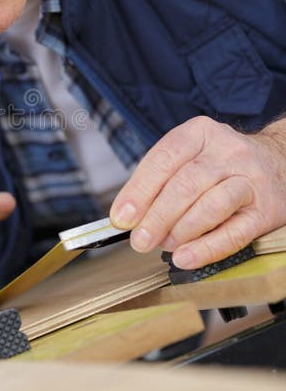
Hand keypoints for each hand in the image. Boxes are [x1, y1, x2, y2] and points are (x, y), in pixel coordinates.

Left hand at [109, 116, 285, 268]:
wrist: (280, 162)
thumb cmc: (222, 164)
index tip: (121, 218)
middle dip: (156, 216)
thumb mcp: (191, 157)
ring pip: (210, 205)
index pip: (164, 158)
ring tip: (164, 246)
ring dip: (181, 230)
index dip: (139, 190)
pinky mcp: (266, 210)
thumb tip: (127, 217)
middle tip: (139, 240)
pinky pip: (234, 233)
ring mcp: (250, 179)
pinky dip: (206, 248)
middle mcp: (228, 151)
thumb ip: (159, 181)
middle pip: (185, 184)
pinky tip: (185, 257)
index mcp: (201, 133)